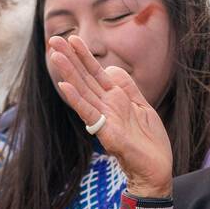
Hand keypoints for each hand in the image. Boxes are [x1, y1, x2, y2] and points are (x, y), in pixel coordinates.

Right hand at [47, 34, 173, 196]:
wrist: (155, 170)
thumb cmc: (149, 143)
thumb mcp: (142, 107)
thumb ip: (128, 88)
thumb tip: (111, 68)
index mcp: (115, 99)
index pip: (95, 73)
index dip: (84, 55)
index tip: (72, 38)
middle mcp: (106, 107)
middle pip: (85, 78)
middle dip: (70, 58)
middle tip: (53, 39)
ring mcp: (105, 119)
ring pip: (83, 91)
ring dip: (68, 73)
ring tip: (55, 56)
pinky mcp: (107, 132)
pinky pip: (89, 112)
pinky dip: (76, 99)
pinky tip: (64, 87)